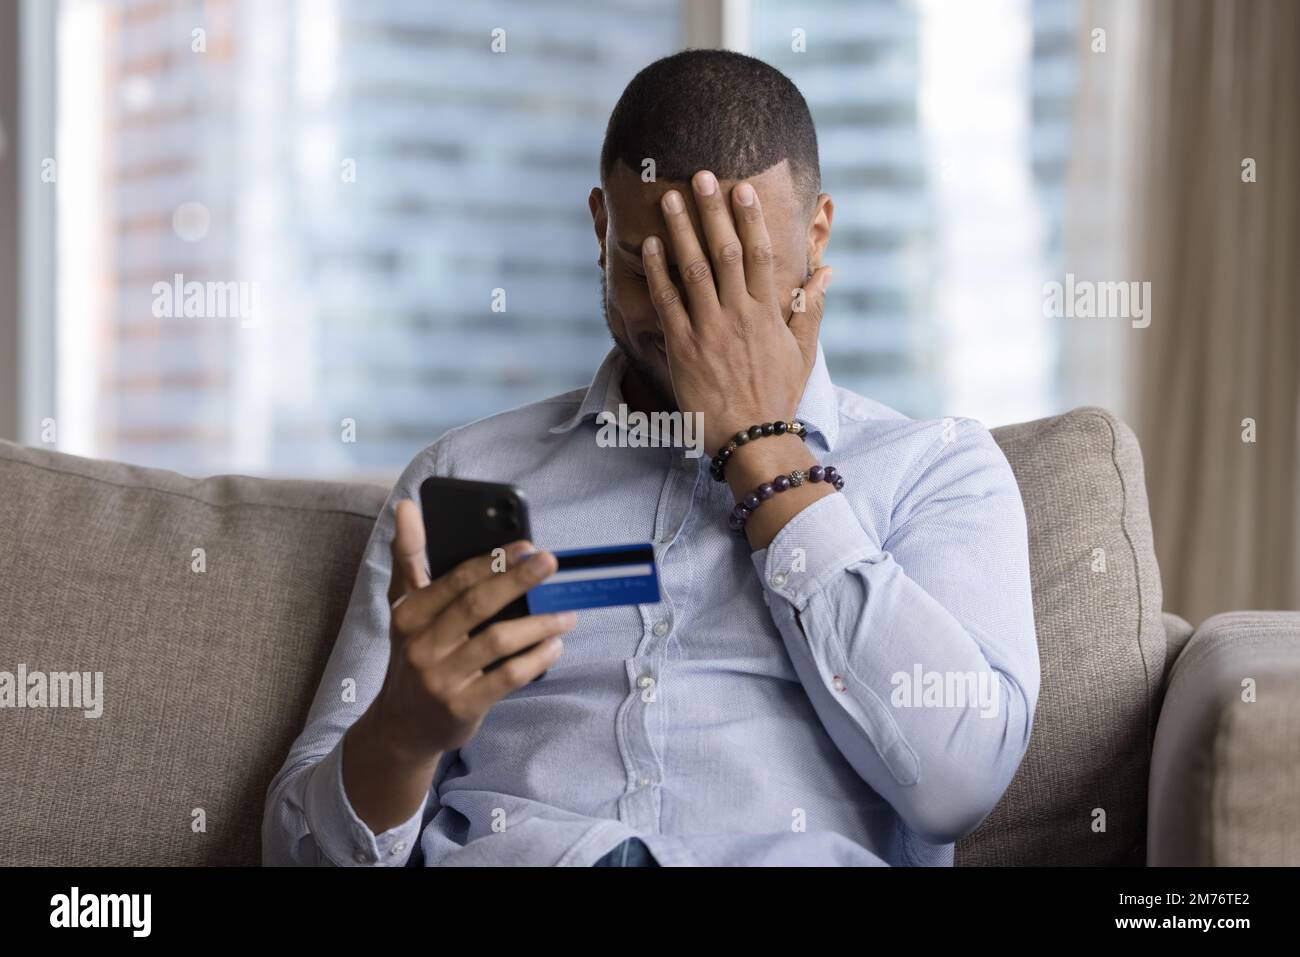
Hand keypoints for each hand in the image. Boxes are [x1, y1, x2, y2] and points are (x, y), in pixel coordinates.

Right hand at [367, 499, 573, 765]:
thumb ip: (408, 556)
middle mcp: (420, 645)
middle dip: (518, 580)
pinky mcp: (462, 707)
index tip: (526, 544)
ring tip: (567, 613)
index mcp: (408, 614)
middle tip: (551, 563)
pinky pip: (508, 677)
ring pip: (498, 641)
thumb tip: (406, 505)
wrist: (402, 725)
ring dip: (538, 623)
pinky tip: (555, 645)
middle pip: (478, 605)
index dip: (493, 561)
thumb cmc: (414, 653)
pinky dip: (536, 659)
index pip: (455, 580)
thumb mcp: (404, 606)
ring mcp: (440, 679)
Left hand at [641, 170, 831, 454]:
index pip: (758, 253)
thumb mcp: (803, 351)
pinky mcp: (683, 347)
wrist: (752, 438)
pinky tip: (651, 245)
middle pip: (724, 250)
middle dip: (712, 211)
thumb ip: (811, 307)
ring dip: (681, 230)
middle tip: (701, 176)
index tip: (741, 188)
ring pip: (693, 269)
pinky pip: (668, 302)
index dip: (749, 217)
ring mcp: (709, 329)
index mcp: (768, 312)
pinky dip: (659, 271)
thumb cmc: (778, 395)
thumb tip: (827, 270)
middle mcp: (738, 314)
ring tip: (671, 198)